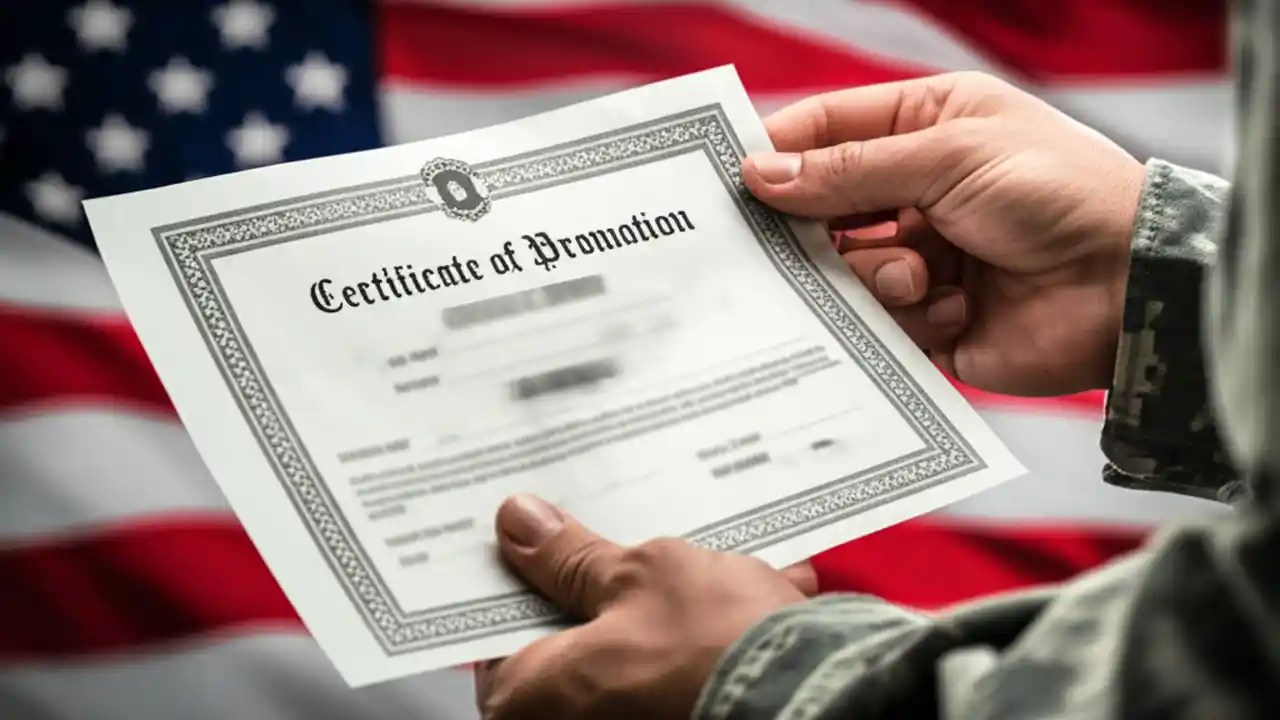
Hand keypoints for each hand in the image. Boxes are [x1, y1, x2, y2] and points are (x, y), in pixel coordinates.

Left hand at [474, 494, 807, 718]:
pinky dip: (717, 639)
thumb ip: (572, 556)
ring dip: (677, 609)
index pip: (497, 630)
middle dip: (609, 588)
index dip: (523, 574)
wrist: (819, 701)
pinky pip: (688, 675)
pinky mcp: (690, 717)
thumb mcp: (640, 575)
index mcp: (530, 700)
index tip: (540, 534)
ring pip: (638, 658)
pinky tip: (761, 593)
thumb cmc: (712, 647)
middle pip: (572, 644)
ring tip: (714, 563)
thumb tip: (519, 524)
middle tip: (626, 539)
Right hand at [742, 71, 1144, 395]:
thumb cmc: (1061, 194)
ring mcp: (924, 256)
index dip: (779, 151)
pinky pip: (880, 323)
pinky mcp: (931, 320)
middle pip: (825, 207)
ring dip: (880, 275)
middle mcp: (919, 191)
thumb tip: (761, 173)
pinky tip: (961, 306)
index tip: (733, 179)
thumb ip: (850, 170)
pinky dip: (914, 316)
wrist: (1129, 288)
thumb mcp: (949, 158)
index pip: (829, 130)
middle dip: (816, 228)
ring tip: (922, 274)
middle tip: (797, 244)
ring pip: (847, 271)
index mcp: (927, 128)